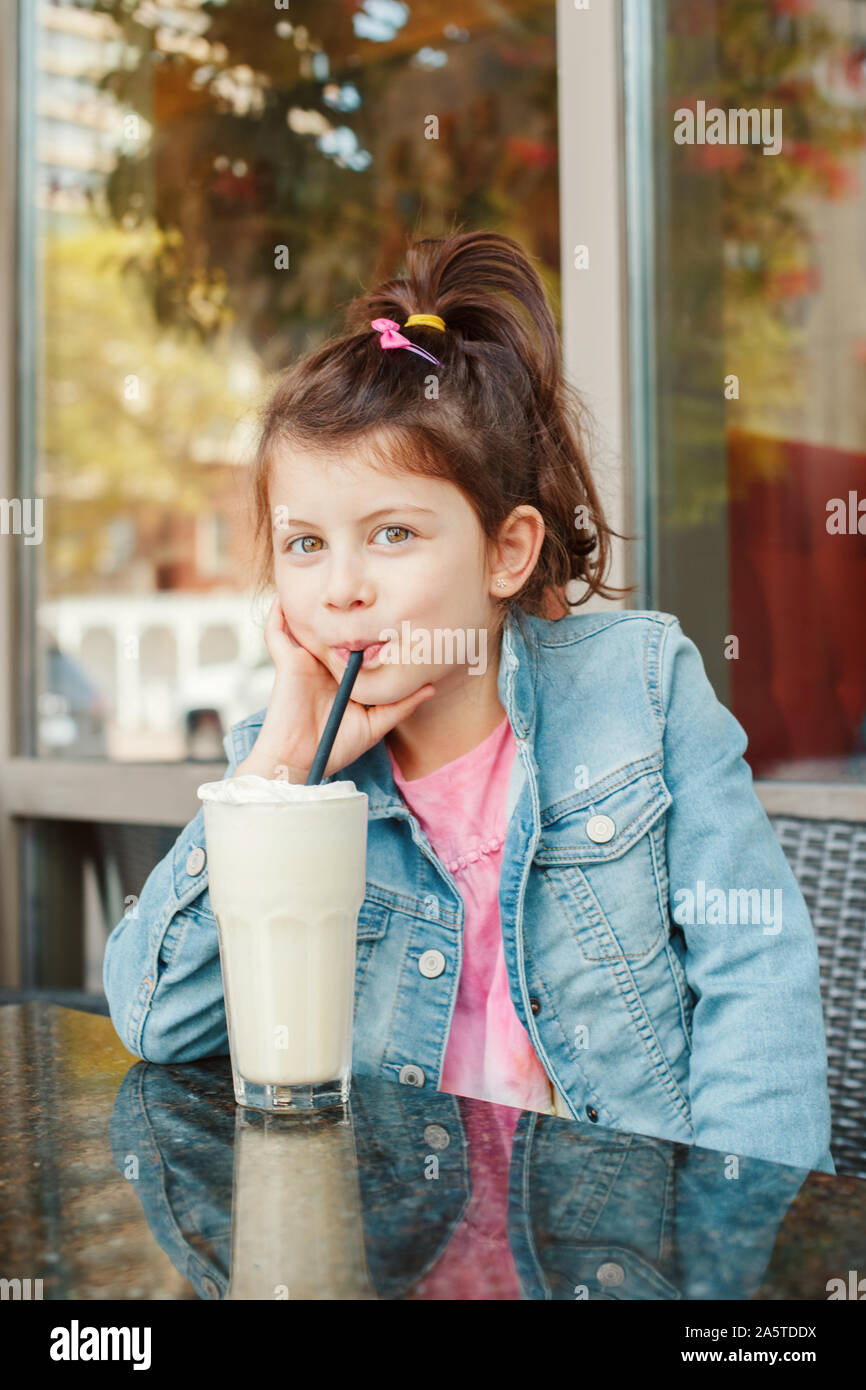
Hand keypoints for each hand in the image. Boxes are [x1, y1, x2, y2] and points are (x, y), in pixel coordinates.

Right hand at [233, 595, 434, 780]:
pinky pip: (277, 632)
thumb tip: (430, 687)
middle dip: (343, 610)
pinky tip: (286, 597)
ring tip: (321, 576)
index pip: (355, 645)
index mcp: (341, 676)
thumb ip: (400, 706)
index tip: (391, 612)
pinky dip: (277, 613)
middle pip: (332, 630)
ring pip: (305, 624)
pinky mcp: (286, 662)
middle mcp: (322, 664)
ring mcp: (303, 661)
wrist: (300, 761)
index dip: (368, 629)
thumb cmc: (334, 747)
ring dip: (311, 604)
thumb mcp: (374, 725)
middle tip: (362, 586)